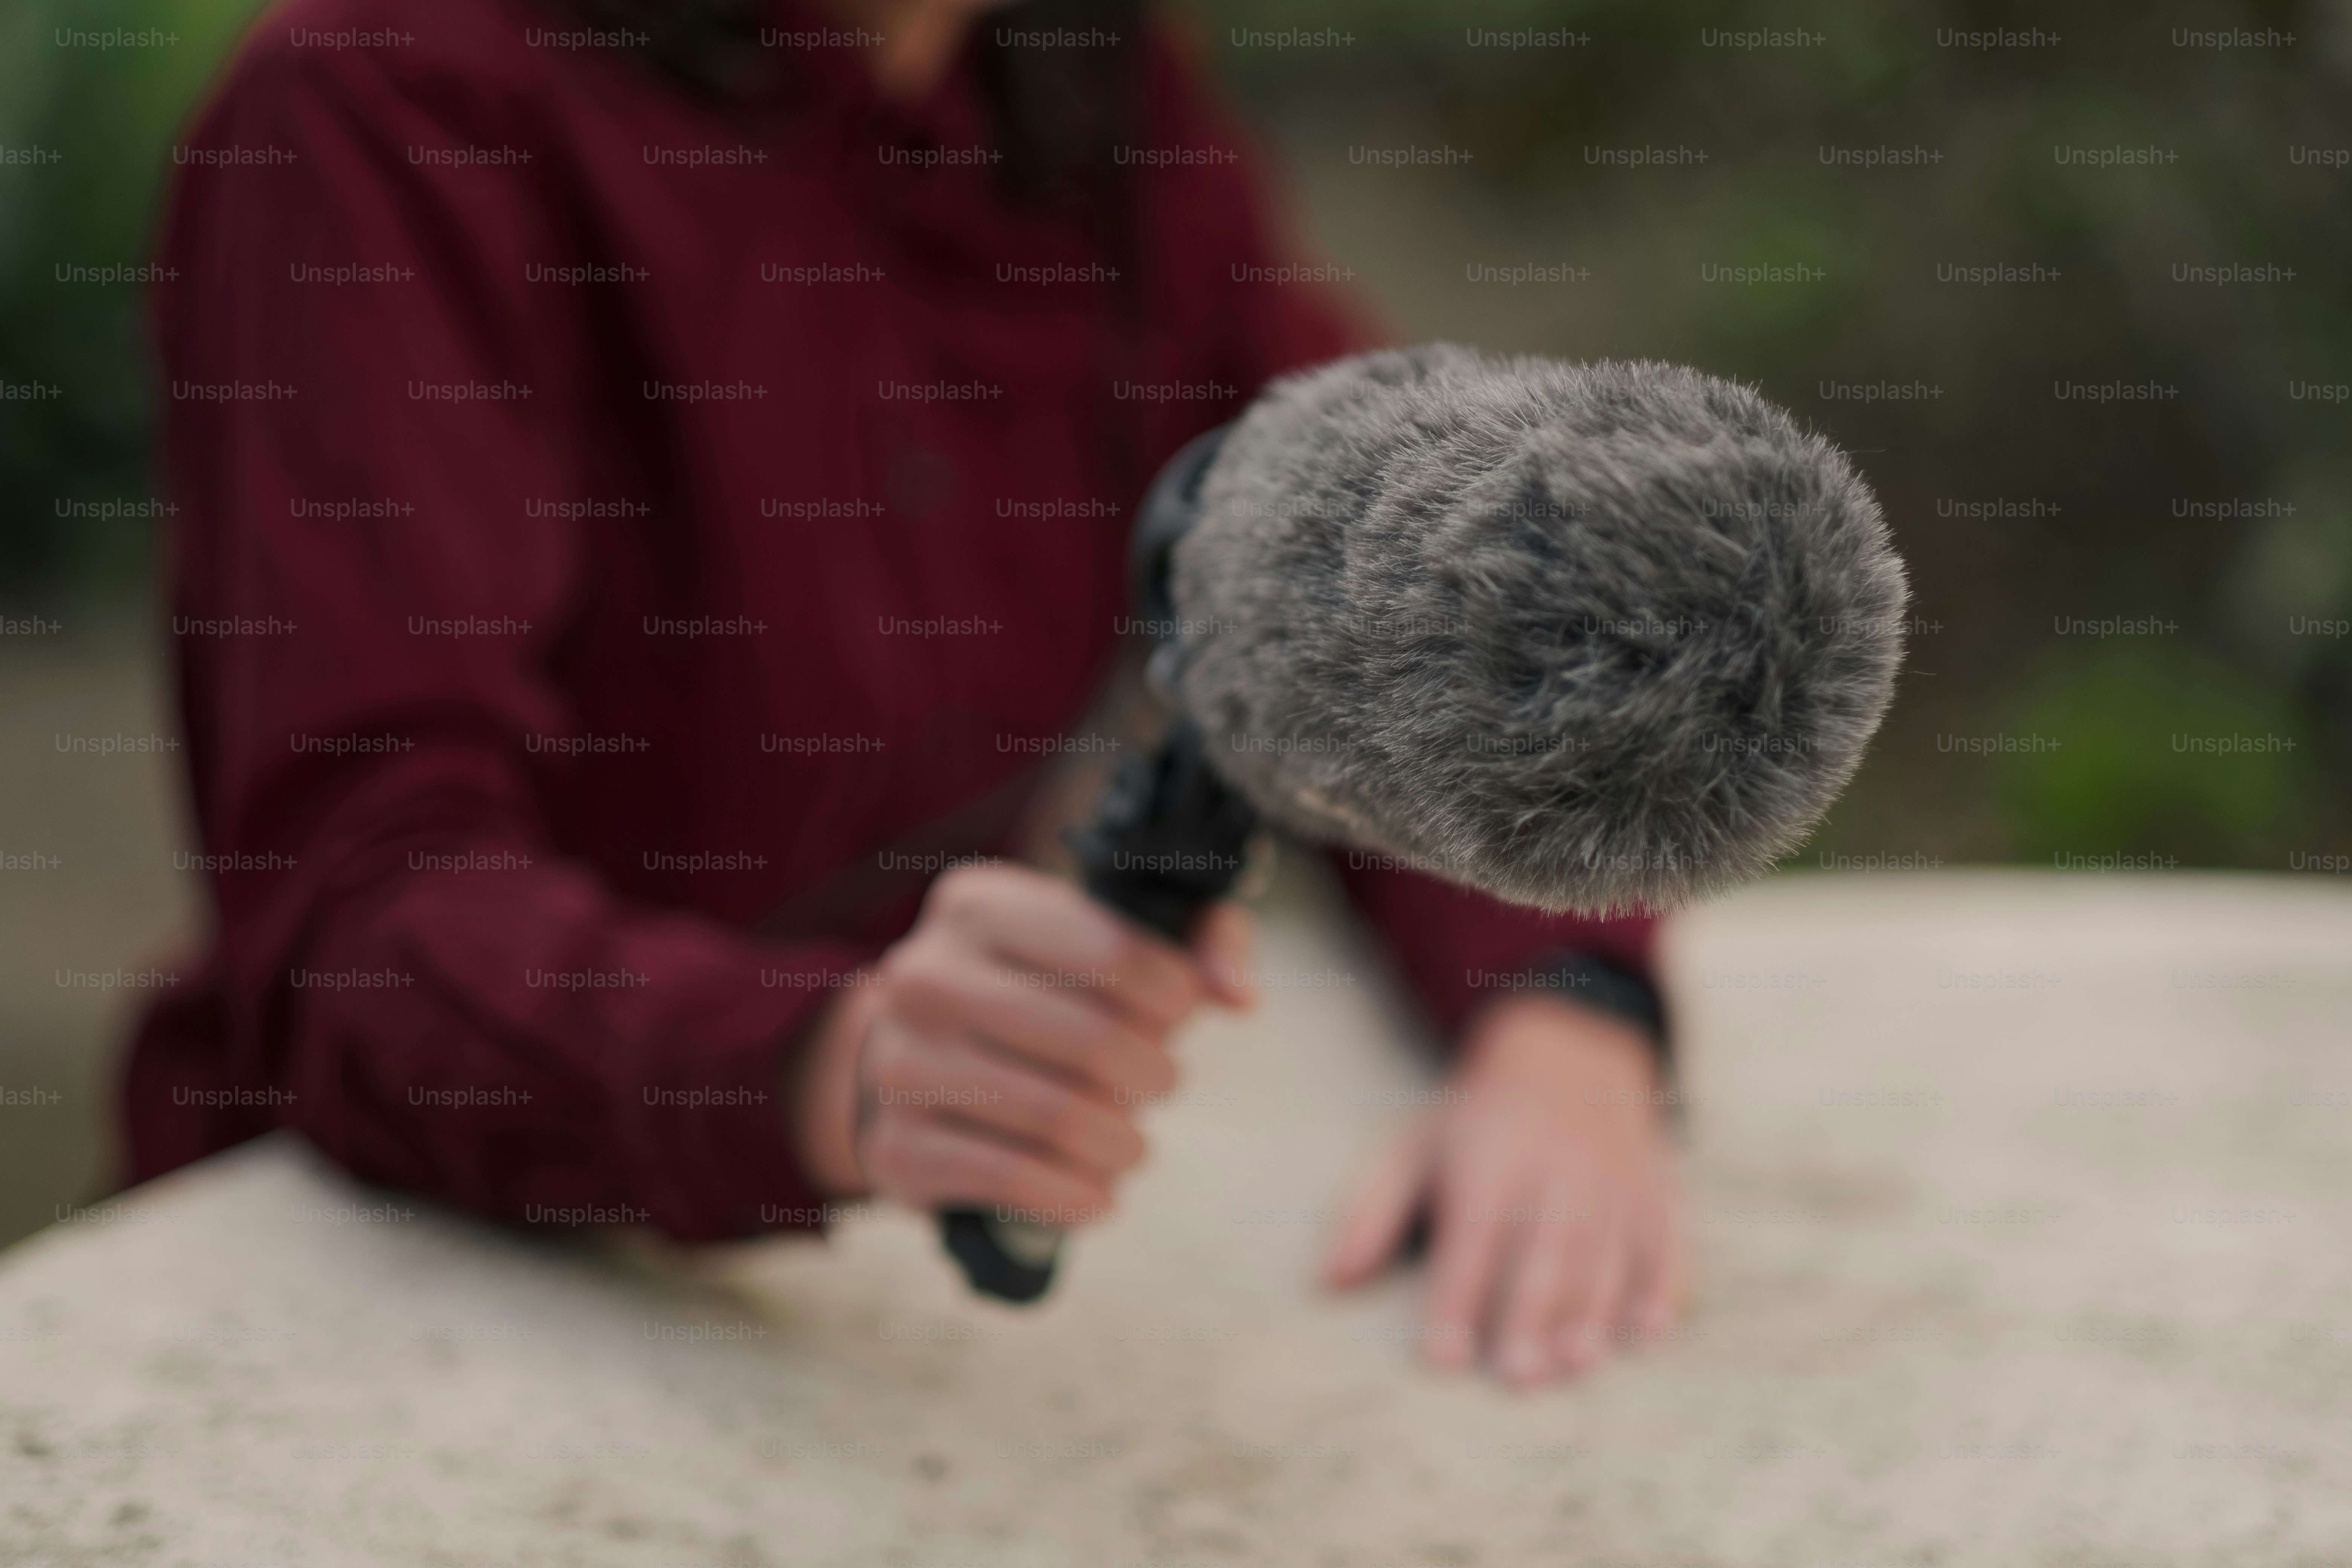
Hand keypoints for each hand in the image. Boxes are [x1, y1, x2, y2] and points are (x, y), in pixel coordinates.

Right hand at [793, 864, 1252, 1220]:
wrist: (916, 1060)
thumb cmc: (1038, 991)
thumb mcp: (1104, 938)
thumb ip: (1196, 941)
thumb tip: (1239, 994)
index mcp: (977, 905)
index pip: (1112, 950)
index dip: (1173, 995)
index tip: (1182, 1015)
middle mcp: (924, 975)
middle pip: (1091, 1041)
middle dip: (1151, 1075)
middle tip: (1157, 1084)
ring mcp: (899, 1063)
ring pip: (1056, 1117)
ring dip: (1120, 1143)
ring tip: (1129, 1141)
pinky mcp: (898, 1148)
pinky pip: (1012, 1180)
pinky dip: (1075, 1194)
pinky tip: (1095, 1191)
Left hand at [1325, 993, 1684, 1385]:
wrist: (1568, 1055)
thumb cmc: (1476, 1125)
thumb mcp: (1415, 1150)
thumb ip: (1373, 1215)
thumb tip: (1331, 1282)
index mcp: (1487, 1159)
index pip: (1470, 1237)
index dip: (1455, 1298)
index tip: (1442, 1358)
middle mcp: (1554, 1166)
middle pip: (1542, 1249)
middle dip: (1529, 1314)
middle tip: (1518, 1377)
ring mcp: (1612, 1176)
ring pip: (1604, 1251)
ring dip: (1592, 1312)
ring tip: (1574, 1366)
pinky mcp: (1655, 1187)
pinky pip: (1664, 1237)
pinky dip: (1661, 1284)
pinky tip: (1648, 1331)